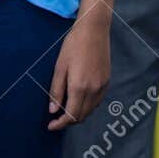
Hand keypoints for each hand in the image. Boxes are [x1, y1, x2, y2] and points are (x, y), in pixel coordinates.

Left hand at [48, 14, 109, 131]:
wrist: (94, 31)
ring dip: (78, 114)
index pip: (71, 115)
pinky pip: (97, 101)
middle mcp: (93, 90)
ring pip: (90, 110)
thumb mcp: (59, 67)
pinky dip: (87, 106)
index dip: (60, 124)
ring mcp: (102, 87)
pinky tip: (79, 100)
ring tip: (65, 110)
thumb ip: (56, 90)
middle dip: (68, 121)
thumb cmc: (73, 46)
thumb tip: (53, 110)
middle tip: (56, 119)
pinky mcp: (107, 82)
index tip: (51, 126)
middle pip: (82, 116)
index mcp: (79, 87)